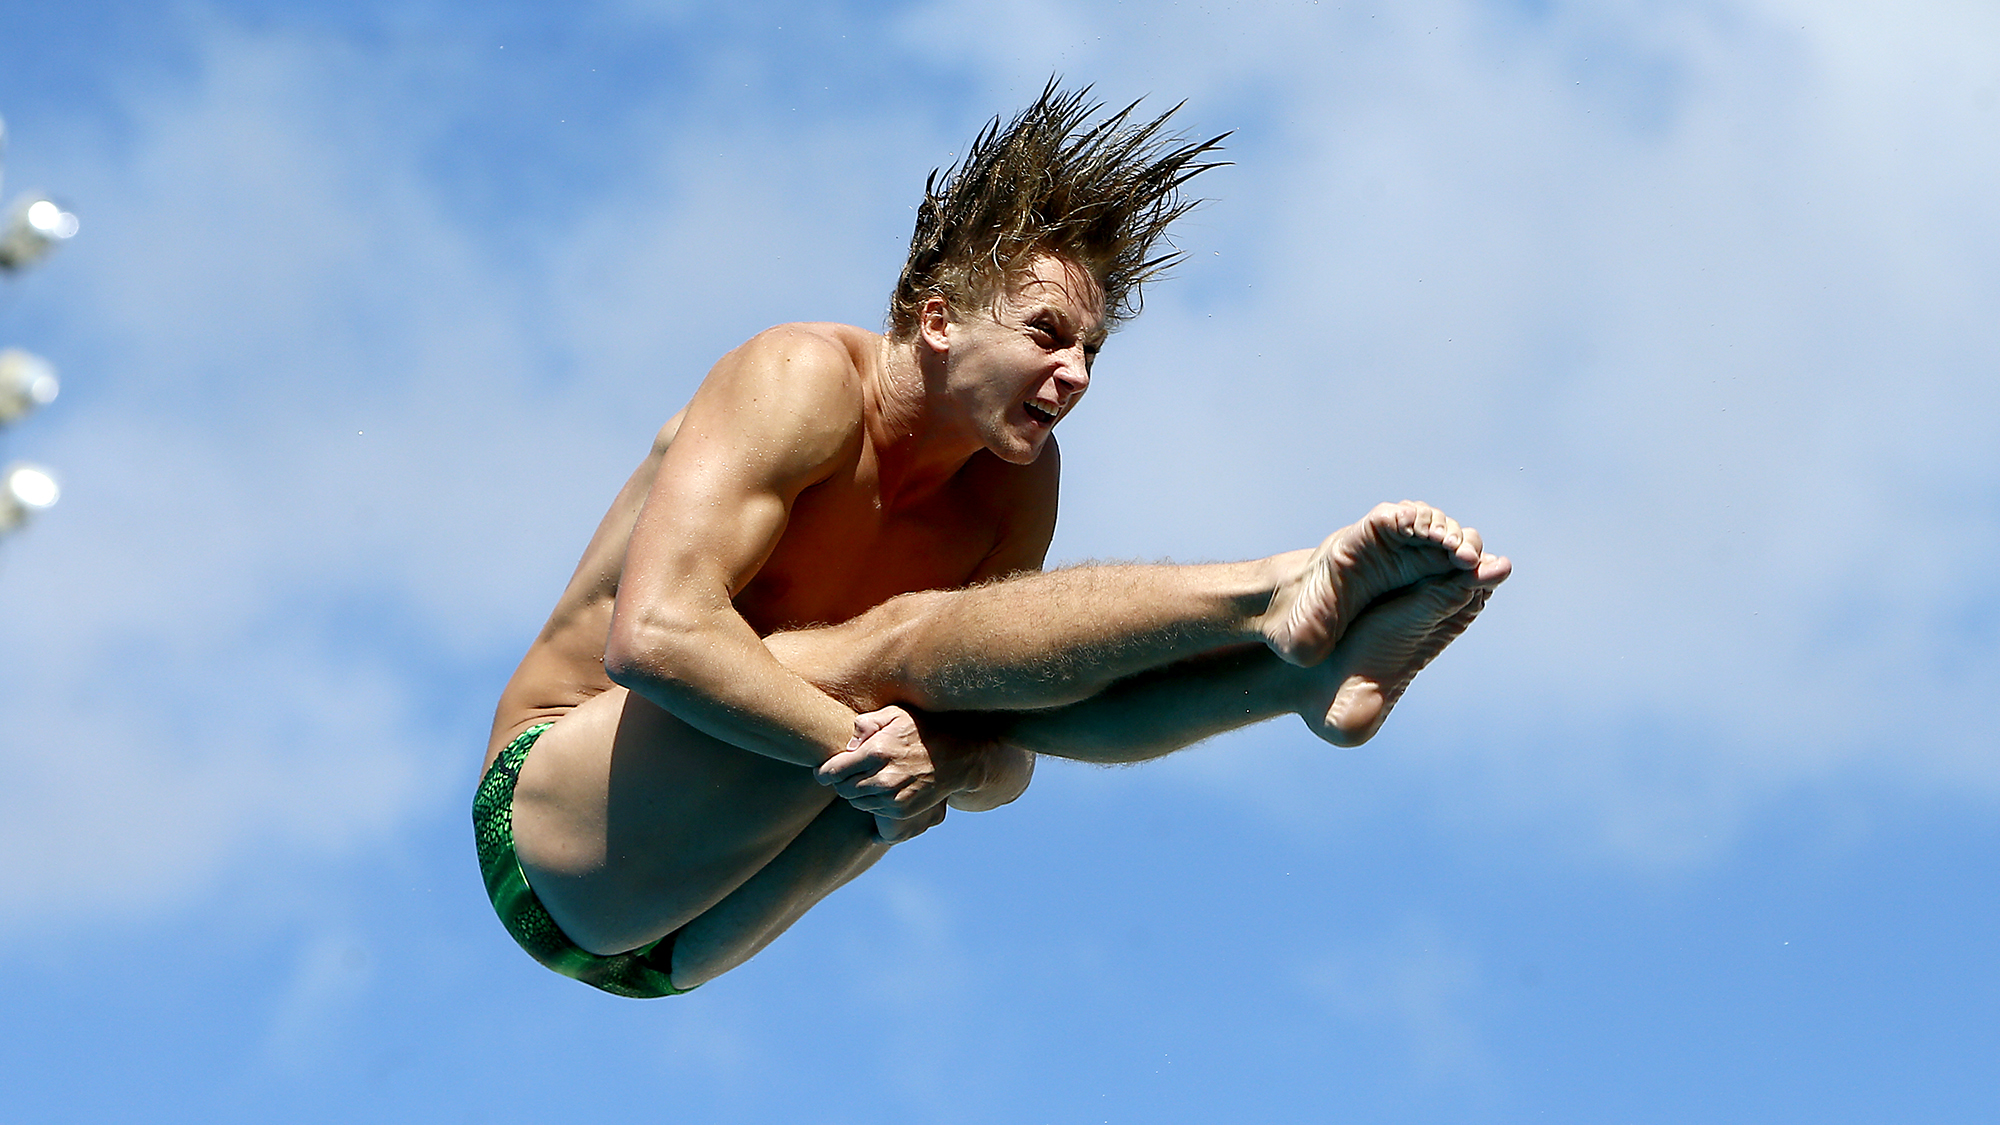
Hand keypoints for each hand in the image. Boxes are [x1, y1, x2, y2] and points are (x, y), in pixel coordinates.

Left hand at [815, 705, 986, 825]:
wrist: (956, 757)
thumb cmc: (923, 731)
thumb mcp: (896, 714)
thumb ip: (867, 723)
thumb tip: (848, 744)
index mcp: (877, 751)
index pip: (834, 771)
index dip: (824, 772)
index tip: (822, 771)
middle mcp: (883, 778)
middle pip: (842, 789)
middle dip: (840, 781)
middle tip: (846, 772)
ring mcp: (893, 797)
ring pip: (855, 802)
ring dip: (855, 792)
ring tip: (866, 778)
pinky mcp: (901, 810)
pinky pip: (872, 810)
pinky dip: (870, 802)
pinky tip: (879, 788)